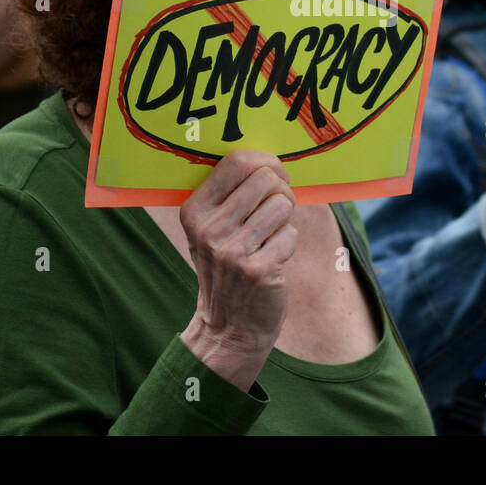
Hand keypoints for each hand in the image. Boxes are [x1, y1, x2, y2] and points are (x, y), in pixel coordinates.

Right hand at [178, 150, 297, 390]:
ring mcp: (231, 251)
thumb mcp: (210, 229)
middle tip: (275, 210)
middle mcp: (208, 229)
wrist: (228, 326)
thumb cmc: (227, 265)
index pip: (238, 161)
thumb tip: (269, 157)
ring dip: (285, 218)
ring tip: (271, 236)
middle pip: (266, 178)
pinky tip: (273, 259)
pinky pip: (291, 233)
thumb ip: (230, 192)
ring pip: (283, 203)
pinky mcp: (257, 270)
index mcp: (194, 210)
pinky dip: (288, 243)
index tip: (274, 175)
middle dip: (280, 190)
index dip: (266, 162)